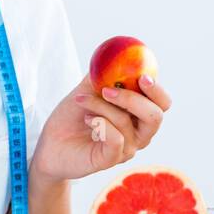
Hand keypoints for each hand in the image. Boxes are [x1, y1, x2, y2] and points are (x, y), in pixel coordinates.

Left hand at [30, 74, 171, 181]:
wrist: (50, 144)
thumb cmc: (72, 117)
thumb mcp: (87, 90)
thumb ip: (103, 74)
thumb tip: (114, 54)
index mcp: (138, 115)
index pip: (162, 103)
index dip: (157, 90)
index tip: (142, 76)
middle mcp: (138, 134)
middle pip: (156, 116)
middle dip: (133, 99)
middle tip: (109, 90)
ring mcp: (126, 149)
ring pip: (127, 122)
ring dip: (100, 105)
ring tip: (81, 100)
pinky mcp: (110, 160)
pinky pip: (116, 139)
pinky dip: (100, 123)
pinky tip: (87, 119)